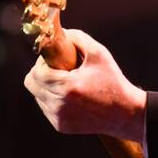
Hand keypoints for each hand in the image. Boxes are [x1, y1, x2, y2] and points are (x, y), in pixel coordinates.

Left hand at [23, 28, 146, 141]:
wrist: (125, 113)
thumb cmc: (113, 82)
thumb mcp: (99, 54)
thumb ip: (78, 38)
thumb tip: (60, 32)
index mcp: (67, 87)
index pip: (37, 72)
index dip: (42, 62)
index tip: (56, 60)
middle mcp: (59, 105)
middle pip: (31, 84)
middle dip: (40, 73)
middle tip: (57, 70)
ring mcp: (59, 118)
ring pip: (37, 96)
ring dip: (46, 87)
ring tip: (66, 83)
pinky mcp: (61, 126)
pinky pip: (46, 108)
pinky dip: (53, 100)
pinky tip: (70, 96)